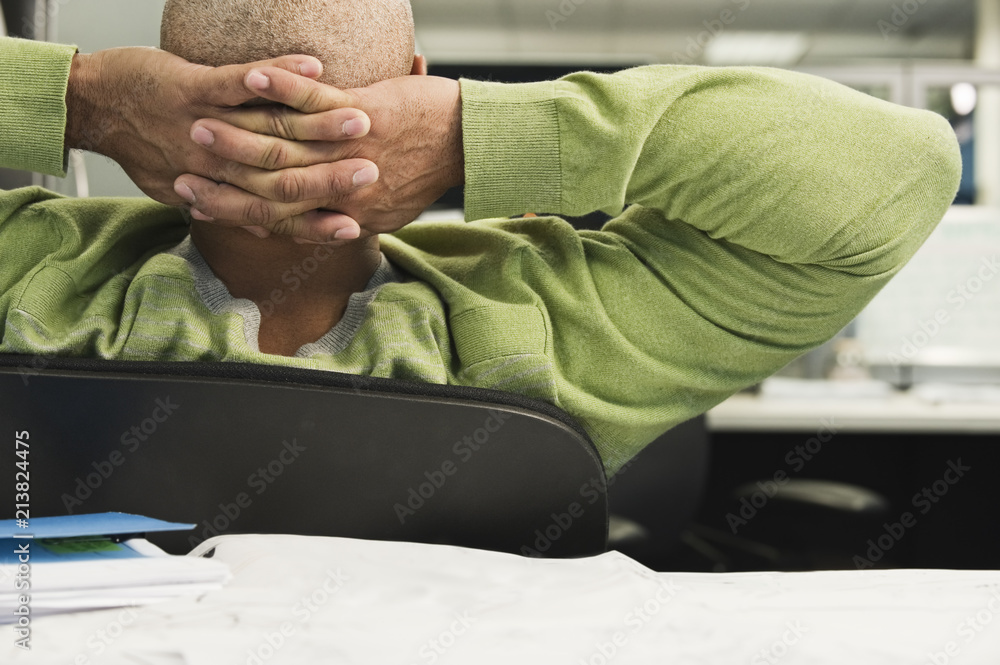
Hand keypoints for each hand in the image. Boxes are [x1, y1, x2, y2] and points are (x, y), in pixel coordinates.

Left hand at [64, 47, 375, 229]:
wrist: (93, 108)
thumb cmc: (141, 149)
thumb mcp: (185, 190)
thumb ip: (229, 208)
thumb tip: (262, 230)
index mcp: (221, 192)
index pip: (279, 217)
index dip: (318, 225)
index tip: (356, 226)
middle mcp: (218, 166)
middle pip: (286, 179)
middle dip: (334, 177)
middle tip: (374, 174)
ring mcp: (207, 127)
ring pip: (273, 131)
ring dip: (321, 124)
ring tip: (362, 119)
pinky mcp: (192, 90)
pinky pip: (240, 82)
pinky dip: (279, 75)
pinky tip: (315, 66)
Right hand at [174, 75, 464, 242]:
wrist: (470, 142)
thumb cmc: (431, 169)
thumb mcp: (392, 206)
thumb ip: (357, 213)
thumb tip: (331, 218)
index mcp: (348, 215)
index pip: (277, 221)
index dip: (233, 214)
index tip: (196, 207)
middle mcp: (344, 190)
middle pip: (269, 188)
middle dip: (219, 180)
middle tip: (180, 172)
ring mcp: (350, 151)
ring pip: (282, 144)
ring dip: (236, 131)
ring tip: (197, 121)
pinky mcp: (362, 112)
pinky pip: (313, 98)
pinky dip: (280, 85)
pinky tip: (249, 76)